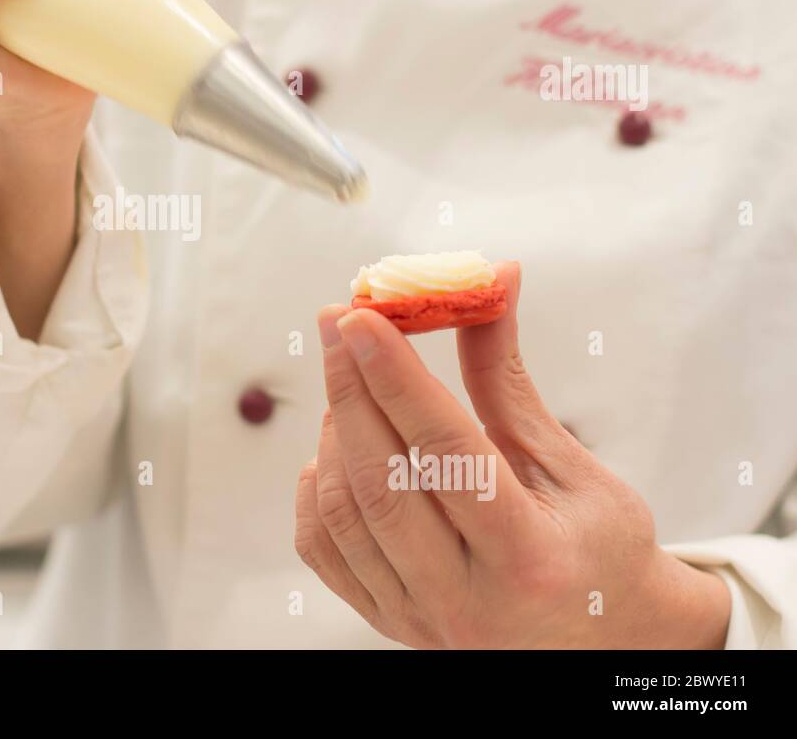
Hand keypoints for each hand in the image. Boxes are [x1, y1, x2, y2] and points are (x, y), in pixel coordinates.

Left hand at [295, 262, 730, 647]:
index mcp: (530, 557)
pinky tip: (337, 449)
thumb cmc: (599, 547)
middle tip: (337, 323)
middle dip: (349, 389)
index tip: (361, 318)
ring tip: (351, 385)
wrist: (603, 642)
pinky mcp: (388, 622)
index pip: (447, 454)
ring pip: (345, 513)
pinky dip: (318, 488)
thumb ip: (507, 381)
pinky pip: (324, 550)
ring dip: (336, 433)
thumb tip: (491, 280)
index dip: (398, 379)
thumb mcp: (571, 466)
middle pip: (383, 482)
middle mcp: (468, 599)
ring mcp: (421, 618)